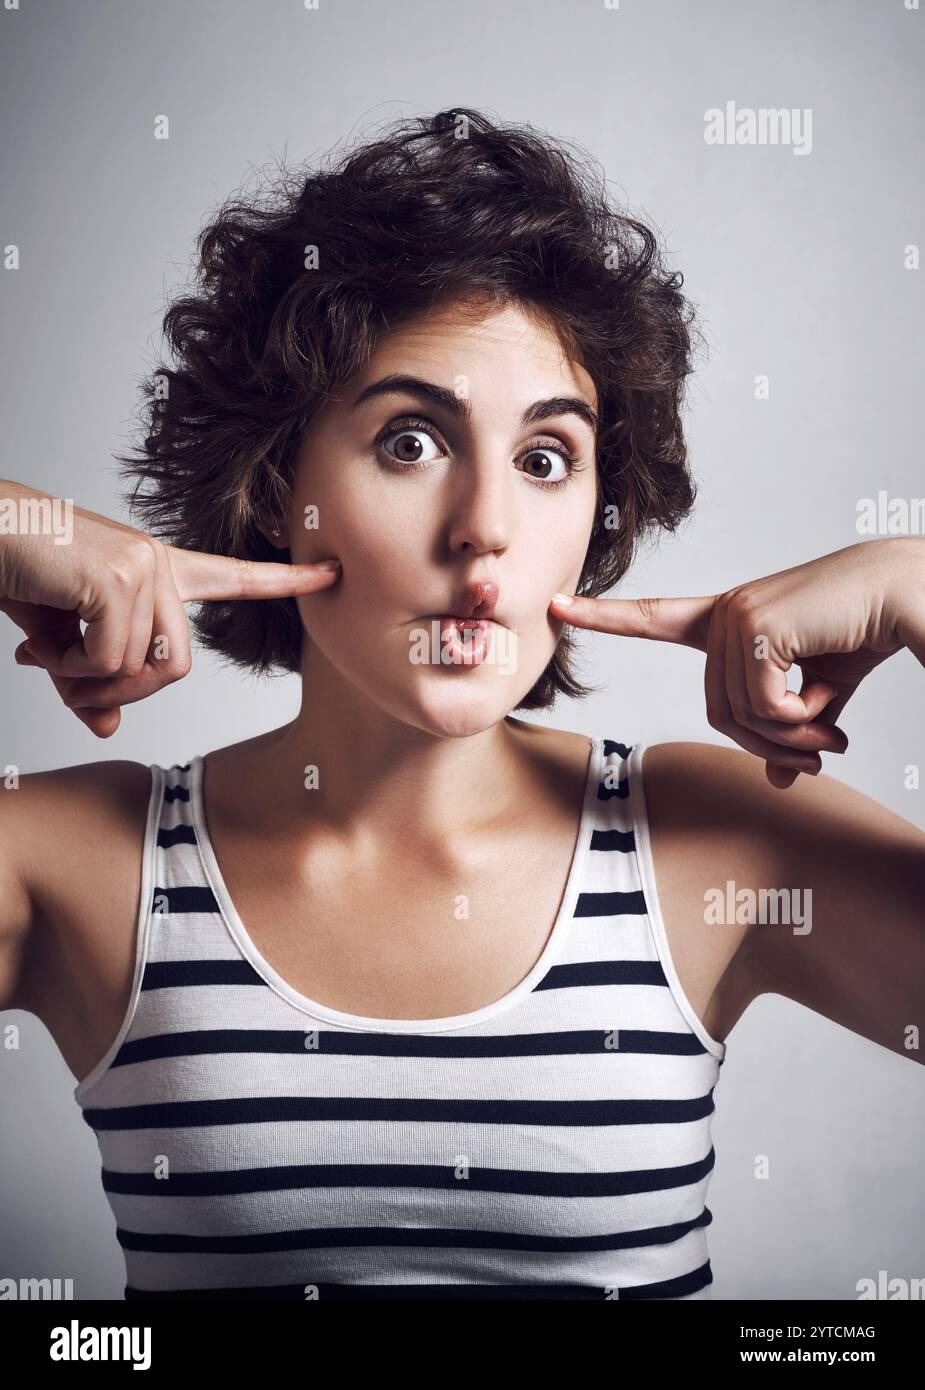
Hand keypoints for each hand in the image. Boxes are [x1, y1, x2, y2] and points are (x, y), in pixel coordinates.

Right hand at [0, 481, 340, 737]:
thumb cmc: (20, 575)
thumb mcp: (61, 640)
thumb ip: (92, 682)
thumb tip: (109, 728)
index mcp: (159, 570)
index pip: (234, 577)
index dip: (285, 583)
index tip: (332, 574)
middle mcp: (161, 564)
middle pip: (177, 670)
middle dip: (122, 695)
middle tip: (70, 682)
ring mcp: (145, 567)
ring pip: (143, 671)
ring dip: (88, 681)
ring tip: (48, 650)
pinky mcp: (121, 578)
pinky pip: (110, 662)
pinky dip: (70, 668)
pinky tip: (41, 640)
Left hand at [549, 539, 919, 788]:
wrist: (902, 595)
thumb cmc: (860, 636)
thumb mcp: (817, 695)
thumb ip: (787, 728)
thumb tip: (779, 781)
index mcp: (727, 620)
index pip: (655, 617)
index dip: (606, 616)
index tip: (558, 606)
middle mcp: (723, 614)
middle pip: (718, 712)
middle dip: (769, 743)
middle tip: (818, 752)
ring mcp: (734, 615)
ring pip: (739, 715)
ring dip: (789, 737)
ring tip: (830, 730)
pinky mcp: (754, 624)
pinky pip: (761, 705)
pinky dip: (797, 720)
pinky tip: (827, 703)